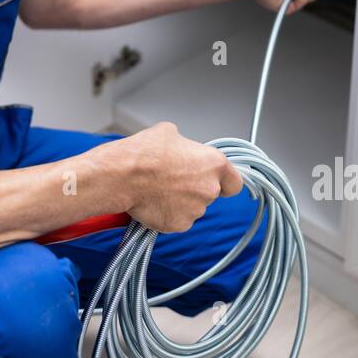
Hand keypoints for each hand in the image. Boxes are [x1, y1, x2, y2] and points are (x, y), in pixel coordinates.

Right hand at [111, 122, 242, 232]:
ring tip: (158, 190)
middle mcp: (209, 189)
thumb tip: (181, 150)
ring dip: (180, 202)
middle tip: (173, 181)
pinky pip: (177, 220)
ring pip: (192, 208)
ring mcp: (195, 210)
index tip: (216, 181)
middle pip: (209, 194)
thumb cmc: (144, 152)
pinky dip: (167, 214)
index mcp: (214, 164)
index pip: (234, 182)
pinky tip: (152, 202)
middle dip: (194, 190)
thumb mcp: (169, 133)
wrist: (123, 176)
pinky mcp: (179, 225)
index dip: (224, 182)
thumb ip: (185, 146)